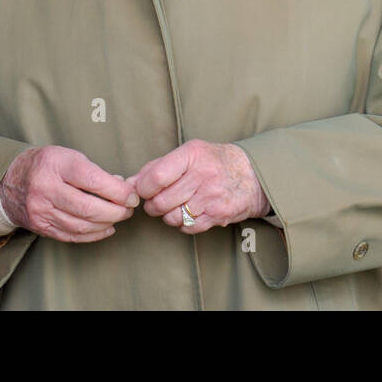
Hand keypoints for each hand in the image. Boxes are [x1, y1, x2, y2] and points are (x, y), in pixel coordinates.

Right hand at [0, 146, 138, 242]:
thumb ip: (95, 172)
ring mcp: (41, 211)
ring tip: (120, 216)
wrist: (9, 181)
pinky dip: (93, 235)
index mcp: (55, 165)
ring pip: (81, 225)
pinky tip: (106, 228)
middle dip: (115, 211)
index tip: (132, 195)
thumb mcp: (69, 156)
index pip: (92, 180)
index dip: (117, 191)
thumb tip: (123, 187)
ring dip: (106, 223)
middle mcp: (45, 189)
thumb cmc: (47, 165)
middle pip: (87, 207)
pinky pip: (71, 236)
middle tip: (129, 208)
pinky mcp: (40, 227)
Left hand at [132, 140, 269, 233]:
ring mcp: (212, 196)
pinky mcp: (219, 214)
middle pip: (161, 202)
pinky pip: (187, 227)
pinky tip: (190, 212)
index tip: (145, 190)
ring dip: (168, 215)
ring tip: (176, 205)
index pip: (155, 177)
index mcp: (192, 155)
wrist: (252, 174)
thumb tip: (129, 182)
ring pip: (172, 217)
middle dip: (154, 205)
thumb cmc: (214, 162)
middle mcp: (203, 175)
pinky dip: (183, 224)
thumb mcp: (189, 153)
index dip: (143, 188)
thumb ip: (157, 166)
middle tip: (159, 200)